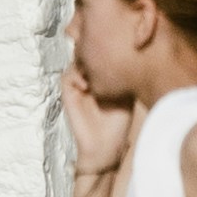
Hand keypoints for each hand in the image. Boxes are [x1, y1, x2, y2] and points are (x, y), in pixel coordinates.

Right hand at [57, 61, 136, 180]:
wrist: (106, 146)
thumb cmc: (119, 124)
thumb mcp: (127, 96)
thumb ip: (125, 76)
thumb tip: (130, 56)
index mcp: (104, 77)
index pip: (100, 55)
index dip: (104, 50)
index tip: (112, 52)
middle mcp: (90, 79)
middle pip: (86, 54)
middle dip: (91, 51)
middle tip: (101, 58)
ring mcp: (78, 86)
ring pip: (75, 61)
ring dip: (83, 63)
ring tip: (94, 73)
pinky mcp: (68, 95)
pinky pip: (66, 77)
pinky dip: (75, 76)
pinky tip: (87, 86)